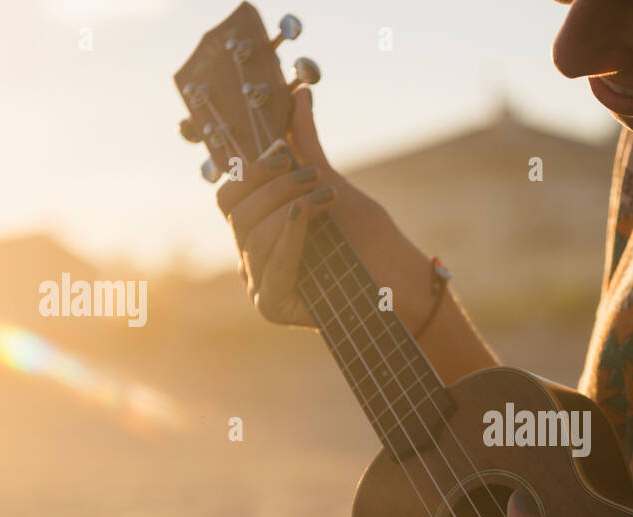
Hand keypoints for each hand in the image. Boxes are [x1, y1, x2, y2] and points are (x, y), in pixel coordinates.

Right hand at [215, 87, 434, 330]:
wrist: (401, 281)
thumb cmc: (370, 239)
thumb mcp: (331, 185)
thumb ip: (306, 147)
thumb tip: (298, 93)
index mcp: (260, 230)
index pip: (231, 196)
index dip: (251, 171)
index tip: (283, 154)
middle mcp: (254, 258)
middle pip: (235, 212)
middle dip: (273, 186)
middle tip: (313, 178)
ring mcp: (261, 284)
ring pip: (250, 235)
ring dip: (287, 206)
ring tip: (326, 197)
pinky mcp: (274, 307)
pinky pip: (269, 267)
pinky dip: (287, 237)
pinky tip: (303, 215)